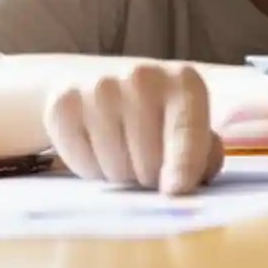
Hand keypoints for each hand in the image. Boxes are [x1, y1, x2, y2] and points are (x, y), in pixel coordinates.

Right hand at [42, 63, 223, 194]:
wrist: (94, 80)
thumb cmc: (156, 115)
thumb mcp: (189, 126)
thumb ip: (203, 155)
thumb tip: (187, 182)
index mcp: (184, 82)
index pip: (187, 132)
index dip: (184, 166)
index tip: (177, 190)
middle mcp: (142, 77)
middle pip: (150, 163)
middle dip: (151, 178)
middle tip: (148, 163)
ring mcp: (100, 89)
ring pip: (117, 170)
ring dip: (123, 176)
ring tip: (123, 151)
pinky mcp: (64, 106)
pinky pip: (84, 166)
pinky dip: (93, 170)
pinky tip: (97, 147)